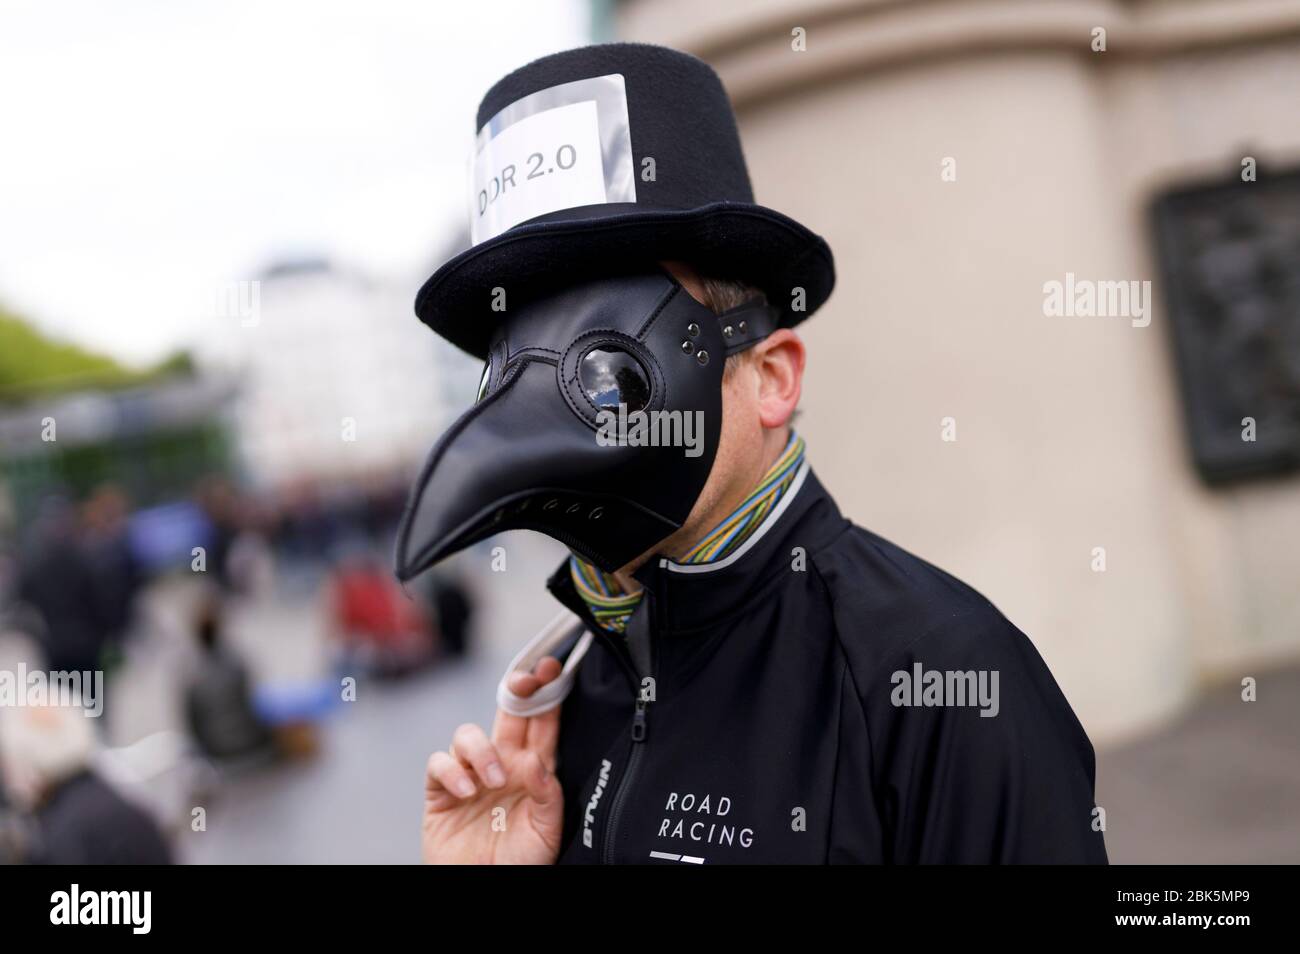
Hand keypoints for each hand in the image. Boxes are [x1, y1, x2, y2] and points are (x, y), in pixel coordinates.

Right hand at [422, 657, 563, 863]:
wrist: (486, 891)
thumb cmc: (521, 864)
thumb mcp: (547, 832)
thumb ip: (548, 795)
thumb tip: (536, 760)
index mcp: (532, 772)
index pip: (541, 724)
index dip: (546, 694)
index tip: (553, 671)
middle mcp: (501, 766)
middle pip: (507, 716)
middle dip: (517, 691)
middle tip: (527, 681)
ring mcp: (469, 777)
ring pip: (468, 734)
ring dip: (482, 749)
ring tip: (495, 781)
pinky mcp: (440, 793)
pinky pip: (438, 764)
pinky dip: (451, 772)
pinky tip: (466, 792)